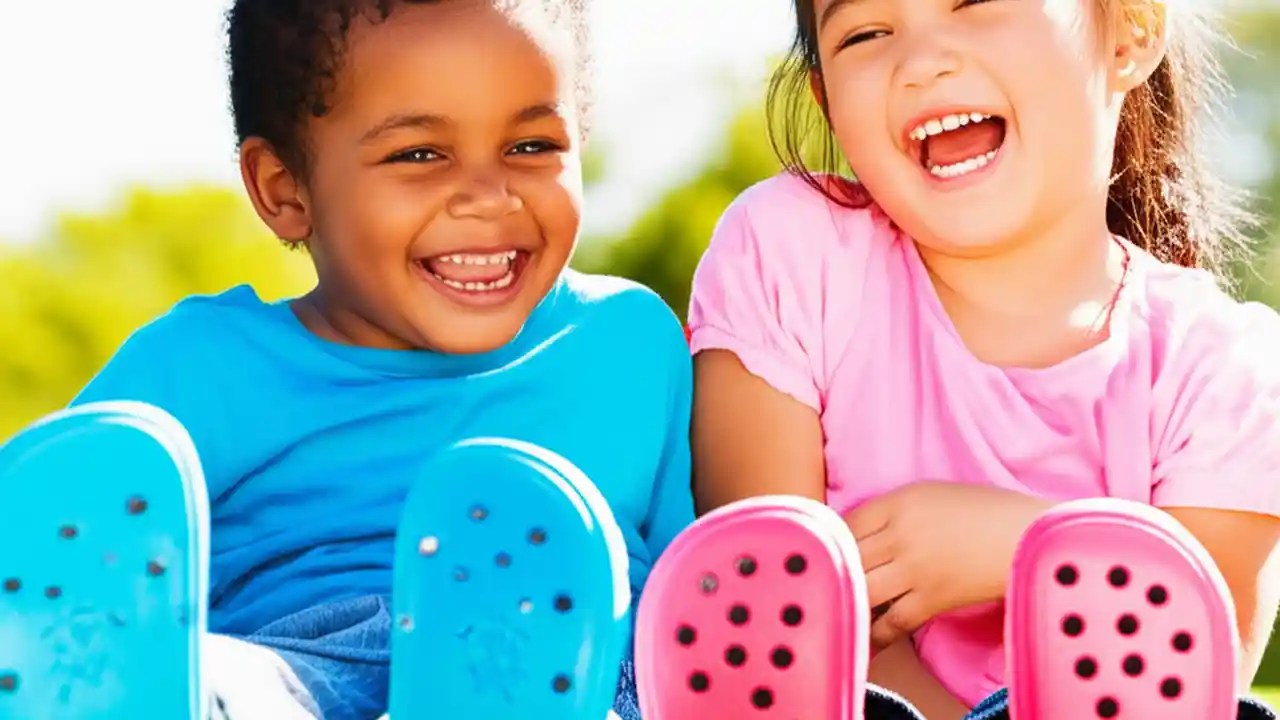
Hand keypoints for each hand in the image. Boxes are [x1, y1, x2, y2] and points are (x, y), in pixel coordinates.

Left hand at [844, 481, 1052, 647]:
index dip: (832, 539)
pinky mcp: (932, 599)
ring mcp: (914, 568)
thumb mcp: (933, 494)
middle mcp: (900, 534)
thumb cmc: (985, 510)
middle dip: (833, 570)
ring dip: (848, 601)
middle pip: (848, 556)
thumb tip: (861, 533)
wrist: (1027, 536)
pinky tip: (864, 638)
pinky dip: (875, 632)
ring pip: (862, 588)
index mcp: (899, 502)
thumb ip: (895, 510)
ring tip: (838, 610)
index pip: (847, 522)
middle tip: (824, 583)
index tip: (827, 551)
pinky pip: (892, 620)